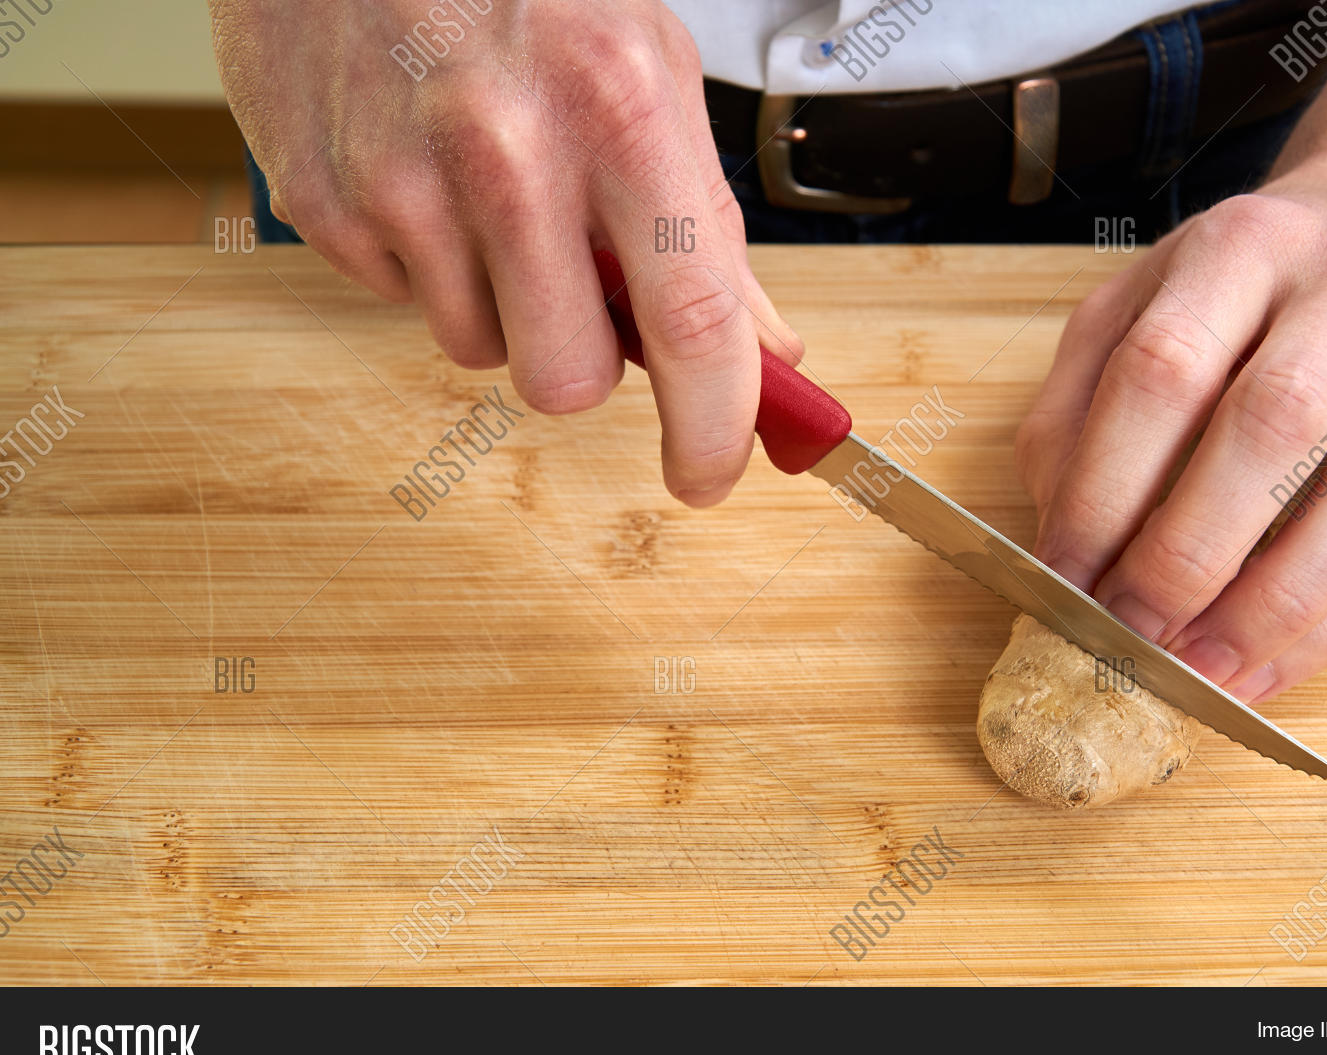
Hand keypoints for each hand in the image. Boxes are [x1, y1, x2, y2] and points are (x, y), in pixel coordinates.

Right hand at [208, 0, 801, 505]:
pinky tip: (423, 177)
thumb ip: (707, 224)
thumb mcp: (648, 70)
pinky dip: (425, 263)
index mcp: (620, 109)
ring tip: (487, 198)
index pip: (692, 322)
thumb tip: (764, 350)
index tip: (709, 472)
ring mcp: (404, 181)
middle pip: (568, 378)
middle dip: (580, 360)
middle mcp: (511, 151)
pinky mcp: (324, 202)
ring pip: (479, 351)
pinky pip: (401, 302)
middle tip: (573, 290)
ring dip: (499, 305)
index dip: (713, 425)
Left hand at [1016, 162, 1326, 701]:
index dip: (1103, 488)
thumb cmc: (1243, 284)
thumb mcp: (1135, 306)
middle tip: (1126, 629)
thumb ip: (1076, 408)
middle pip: (1270, 426)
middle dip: (1185, 550)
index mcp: (1236, 250)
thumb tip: (1059, 537)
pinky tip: (1264, 668)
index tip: (1060, 575)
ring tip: (1195, 668)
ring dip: (1271, 603)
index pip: (1160, 372)